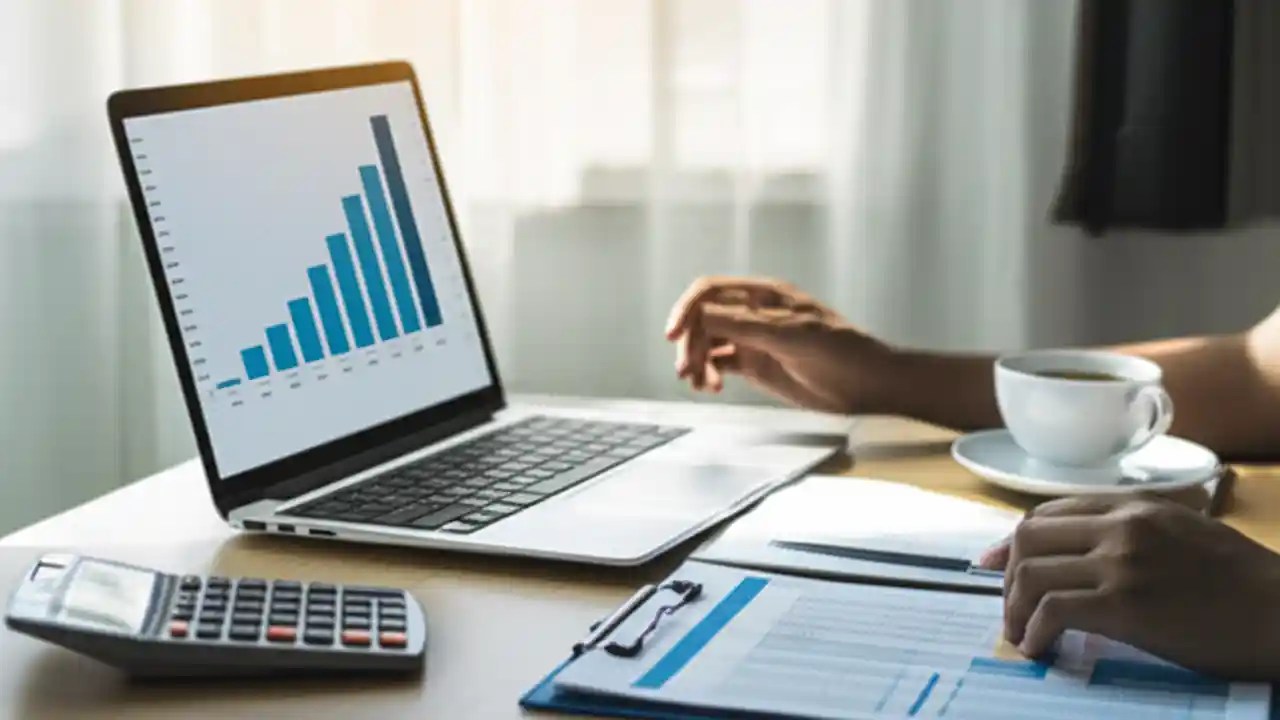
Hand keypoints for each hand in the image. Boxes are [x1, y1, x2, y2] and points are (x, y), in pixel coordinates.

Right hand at [664, 276, 894, 413]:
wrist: (867, 384)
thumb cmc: (840, 351)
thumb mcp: (790, 335)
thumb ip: (745, 324)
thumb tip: (701, 317)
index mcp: (762, 295)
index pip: (710, 292)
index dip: (686, 310)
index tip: (673, 336)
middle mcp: (753, 313)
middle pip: (702, 319)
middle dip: (691, 343)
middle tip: (689, 371)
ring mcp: (752, 339)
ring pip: (707, 343)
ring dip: (697, 361)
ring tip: (701, 384)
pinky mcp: (755, 364)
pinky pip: (719, 363)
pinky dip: (707, 374)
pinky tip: (710, 387)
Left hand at [996, 495, 1279, 678]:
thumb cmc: (1243, 583)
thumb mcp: (1185, 534)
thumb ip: (1132, 535)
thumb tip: (1079, 555)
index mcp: (1135, 506)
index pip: (1049, 512)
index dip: (1014, 542)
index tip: (995, 567)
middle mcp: (1122, 526)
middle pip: (1029, 537)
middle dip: (1009, 576)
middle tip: (1012, 609)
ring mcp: (1121, 563)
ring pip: (1033, 573)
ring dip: (1015, 608)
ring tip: (1022, 634)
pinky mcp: (1124, 604)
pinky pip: (1053, 610)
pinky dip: (1035, 631)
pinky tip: (1040, 649)